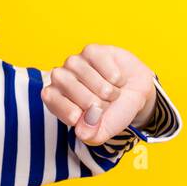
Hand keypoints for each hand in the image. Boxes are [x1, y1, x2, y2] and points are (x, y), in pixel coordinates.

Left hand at [39, 44, 156, 146]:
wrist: (133, 92)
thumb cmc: (111, 111)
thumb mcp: (103, 130)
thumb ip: (91, 134)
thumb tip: (82, 132)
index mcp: (53, 99)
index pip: (62, 109)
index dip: (83, 116)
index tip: (92, 117)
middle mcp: (59, 78)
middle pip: (81, 97)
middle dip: (100, 105)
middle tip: (103, 103)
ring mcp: (73, 62)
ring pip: (94, 81)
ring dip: (109, 91)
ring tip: (110, 92)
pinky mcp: (90, 51)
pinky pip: (106, 67)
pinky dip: (116, 77)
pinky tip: (114, 78)